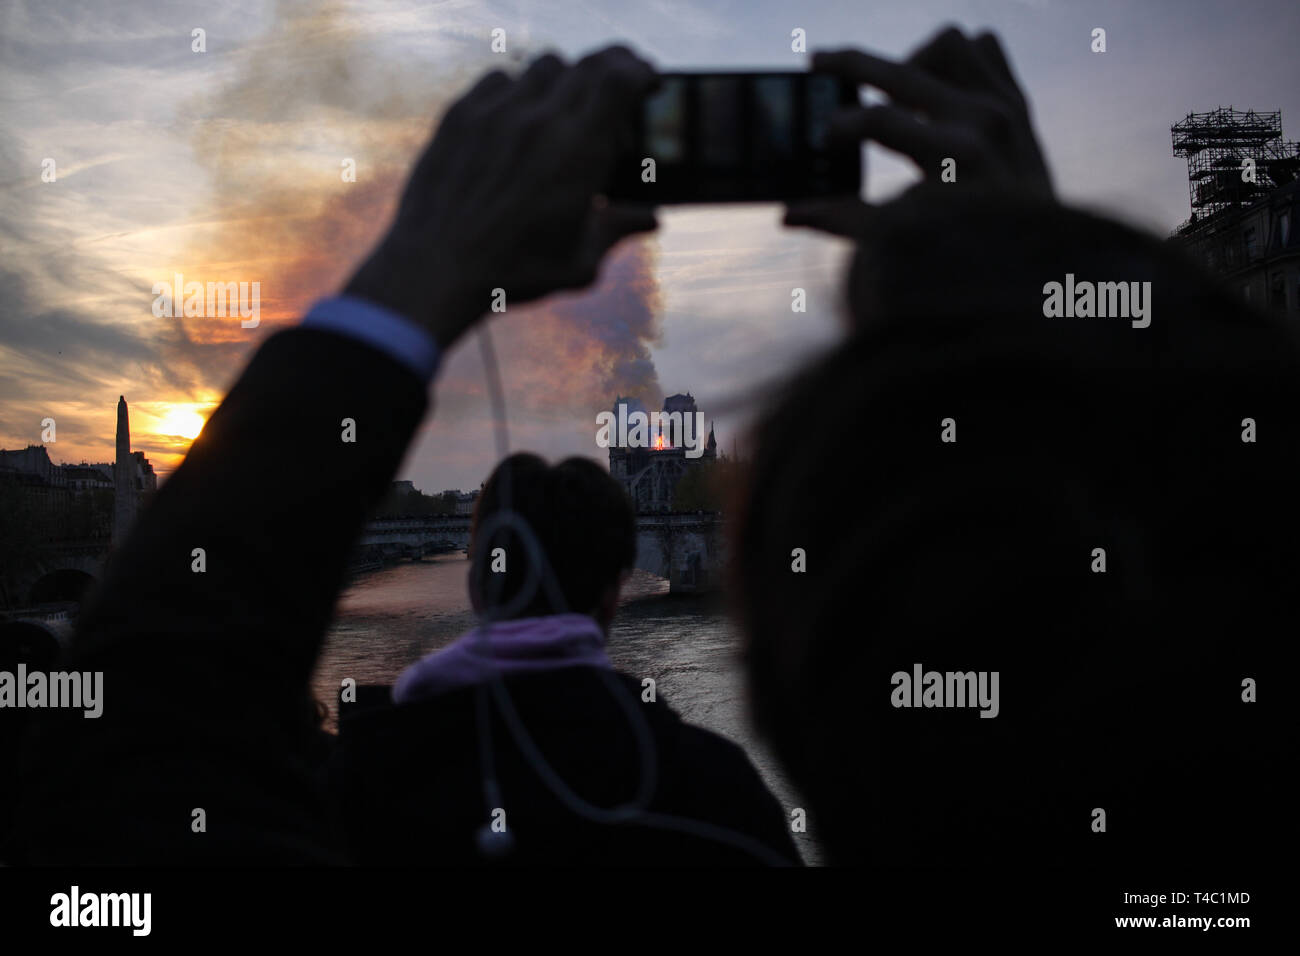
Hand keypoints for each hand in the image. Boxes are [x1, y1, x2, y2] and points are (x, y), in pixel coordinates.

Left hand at [345, 46, 658, 347]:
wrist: (434, 270)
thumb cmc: (512, 273)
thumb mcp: (578, 261)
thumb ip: (617, 230)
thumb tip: (650, 218)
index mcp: (578, 154)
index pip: (620, 81)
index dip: (640, 72)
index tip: (648, 81)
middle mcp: (539, 122)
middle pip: (588, 64)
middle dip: (613, 69)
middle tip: (618, 88)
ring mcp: (496, 113)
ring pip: (545, 66)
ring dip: (565, 80)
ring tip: (565, 108)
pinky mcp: (461, 115)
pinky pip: (499, 79)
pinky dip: (518, 89)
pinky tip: (518, 118)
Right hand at [785, 27, 1052, 238]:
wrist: (1042, 266)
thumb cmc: (970, 259)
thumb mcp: (907, 241)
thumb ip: (845, 220)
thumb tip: (790, 214)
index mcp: (958, 155)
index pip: (882, 121)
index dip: (842, 125)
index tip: (823, 136)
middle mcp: (985, 120)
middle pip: (905, 69)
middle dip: (854, 64)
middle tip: (820, 62)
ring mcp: (1007, 107)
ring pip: (950, 43)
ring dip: (915, 61)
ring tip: (894, 94)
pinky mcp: (1018, 104)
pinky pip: (985, 50)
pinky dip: (956, 62)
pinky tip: (933, 93)